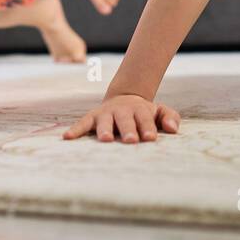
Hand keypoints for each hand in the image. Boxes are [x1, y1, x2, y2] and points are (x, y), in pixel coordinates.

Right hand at [63, 94, 179, 142]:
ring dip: (104, 130)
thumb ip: (170, 117)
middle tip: (131, 140)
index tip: (151, 138)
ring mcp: (106, 113)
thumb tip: (172, 129)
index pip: (145, 119)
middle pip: (125, 120)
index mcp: (139, 110)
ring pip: (104, 121)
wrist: (126, 98)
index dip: (148, 127)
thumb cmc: (145, 113)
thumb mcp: (160, 112)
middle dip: (128, 129)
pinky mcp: (92, 118)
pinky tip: (67, 138)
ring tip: (105, 139)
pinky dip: (75, 130)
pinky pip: (83, 123)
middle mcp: (121, 110)